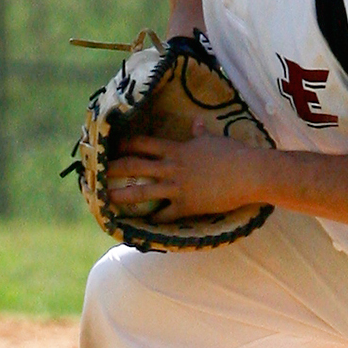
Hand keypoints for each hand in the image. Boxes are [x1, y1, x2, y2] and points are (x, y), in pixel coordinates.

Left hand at [107, 118, 268, 221]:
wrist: (249, 173)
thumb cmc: (233, 154)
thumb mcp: (214, 140)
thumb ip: (200, 133)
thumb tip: (196, 123)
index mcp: (177, 149)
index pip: (143, 144)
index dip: (125, 146)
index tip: (111, 148)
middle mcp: (172, 167)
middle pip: (135, 166)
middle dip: (114, 169)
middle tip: (98, 174)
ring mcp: (178, 187)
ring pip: (142, 192)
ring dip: (122, 196)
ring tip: (106, 200)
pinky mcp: (187, 205)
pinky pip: (165, 215)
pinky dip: (154, 219)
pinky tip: (143, 224)